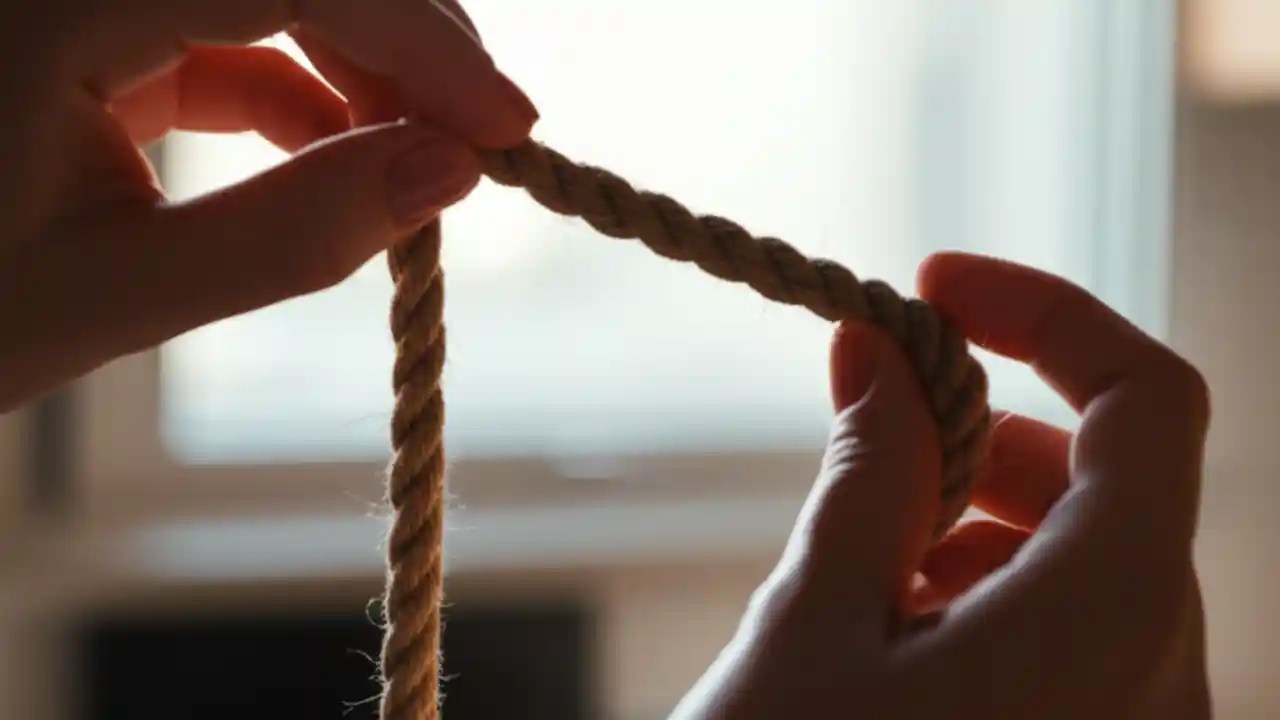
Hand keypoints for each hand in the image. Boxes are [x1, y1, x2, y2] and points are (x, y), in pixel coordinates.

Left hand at [0, 0, 537, 409]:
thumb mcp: (115, 292)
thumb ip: (288, 233)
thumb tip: (448, 177)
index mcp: (47, 3)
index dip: (419, 39)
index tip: (507, 128)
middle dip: (404, 37)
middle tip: (480, 139)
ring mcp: (86, 0)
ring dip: (365, 62)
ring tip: (420, 157)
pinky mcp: (98, 29)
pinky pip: (233, 30)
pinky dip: (307, 90)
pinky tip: (348, 154)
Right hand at [674, 252, 1210, 719]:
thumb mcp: (814, 620)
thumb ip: (867, 468)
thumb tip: (877, 346)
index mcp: (1113, 613)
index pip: (1149, 398)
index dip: (1046, 315)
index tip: (932, 291)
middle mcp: (1164, 674)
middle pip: (1114, 481)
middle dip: (986, 430)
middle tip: (870, 429)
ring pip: (1093, 565)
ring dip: (982, 520)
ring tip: (864, 558)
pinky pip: (1081, 641)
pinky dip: (994, 597)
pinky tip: (891, 633)